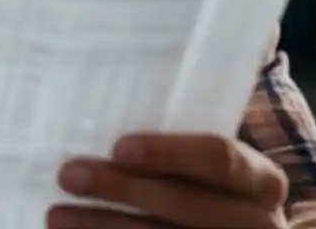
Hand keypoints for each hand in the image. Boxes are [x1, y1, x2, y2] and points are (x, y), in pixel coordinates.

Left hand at [50, 133, 289, 227]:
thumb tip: (102, 98)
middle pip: (184, 205)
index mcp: (260, 181)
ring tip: (55, 215)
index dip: (169, 152)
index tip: (119, 146)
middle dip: (122, 189)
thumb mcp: (211, 163)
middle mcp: (257, 223)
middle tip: (68, 175)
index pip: (219, 158)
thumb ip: (177, 140)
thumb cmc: (208, 186)